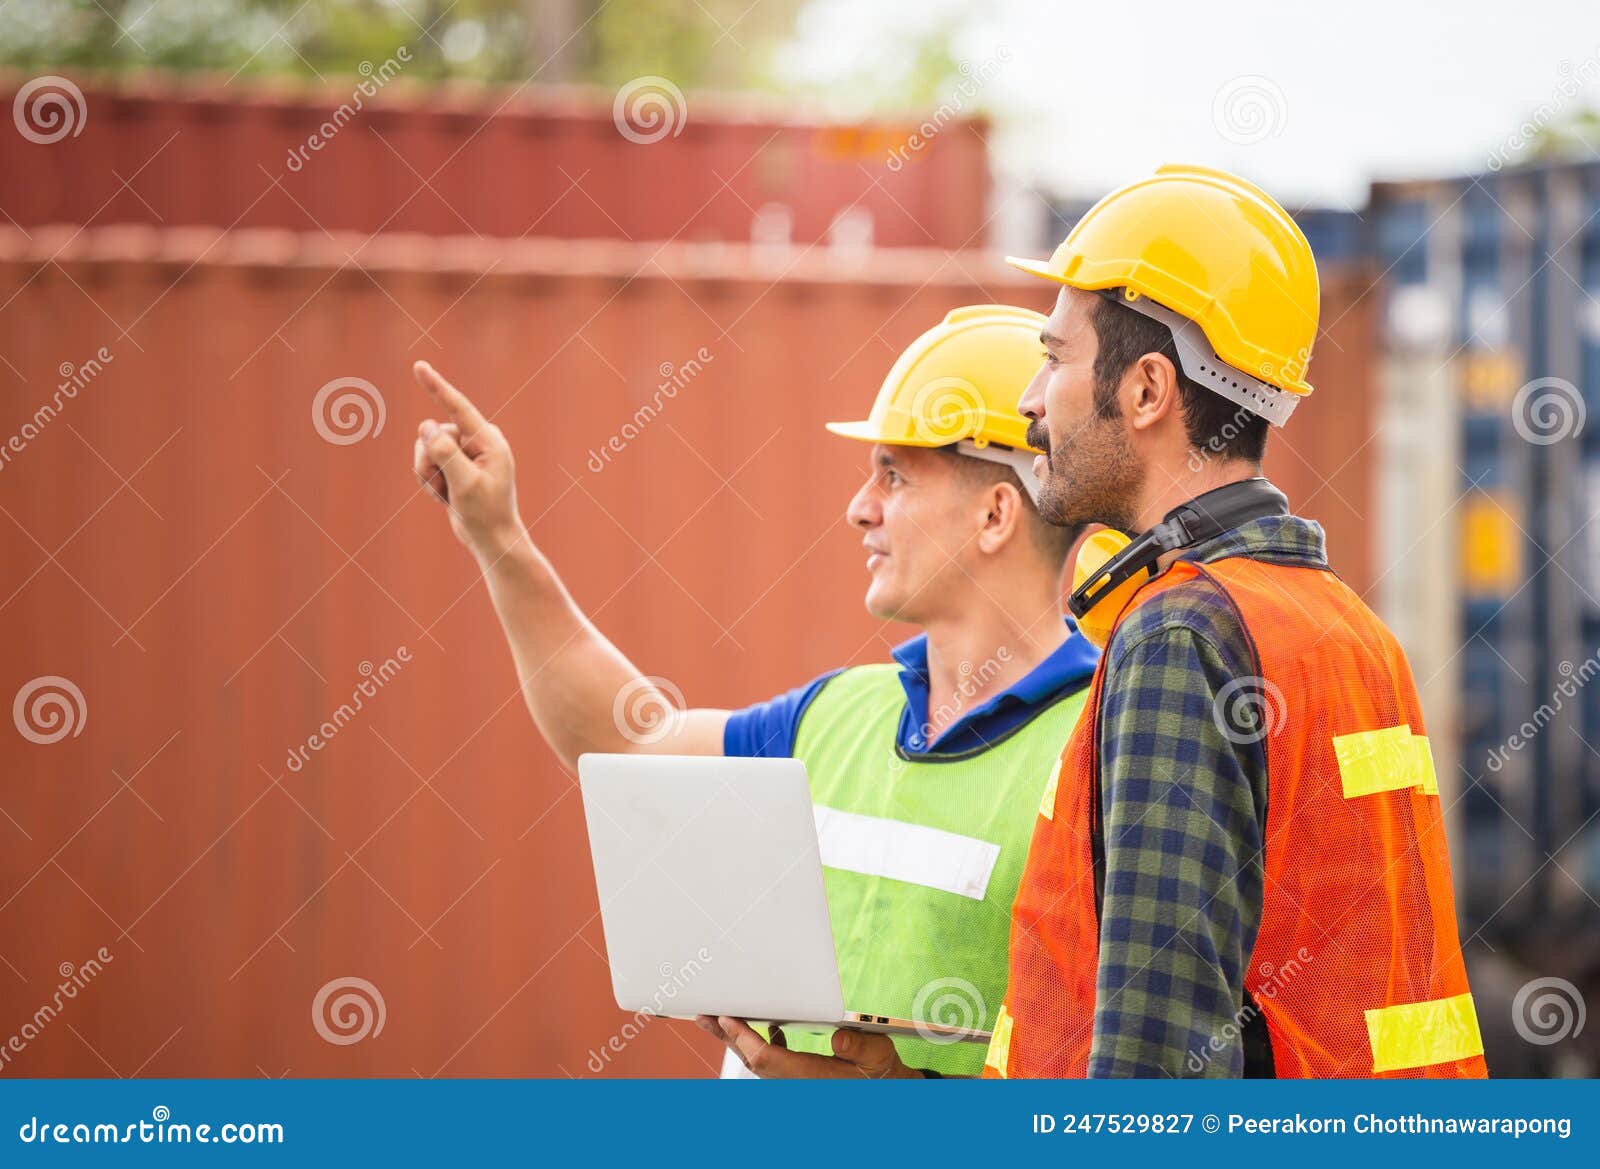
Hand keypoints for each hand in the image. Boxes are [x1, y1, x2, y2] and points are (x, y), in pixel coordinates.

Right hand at [412, 361, 523, 558]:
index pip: (458, 407)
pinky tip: (446, 496)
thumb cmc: (484, 514)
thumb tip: (426, 425)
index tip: (419, 366)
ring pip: (425, 448)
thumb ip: (445, 453)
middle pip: (434, 435)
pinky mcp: (456, 463)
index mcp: (490, 441)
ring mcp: (467, 452)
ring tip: (448, 495)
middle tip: (446, 489)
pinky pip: (427, 461)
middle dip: (429, 462)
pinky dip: (429, 481)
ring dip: (428, 475)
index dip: (437, 386)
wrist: (491, 539)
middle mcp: (479, 441)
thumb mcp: (464, 484)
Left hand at [695, 1016, 922, 1078]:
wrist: (885, 1089)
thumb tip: (839, 1039)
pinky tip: (764, 1026)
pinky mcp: (800, 1073)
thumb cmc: (881, 1073)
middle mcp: (797, 1080)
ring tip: (717, 1019)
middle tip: (705, 1015)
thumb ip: (860, 1047)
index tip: (727, 1018)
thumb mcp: (878, 1057)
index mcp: (811, 1076)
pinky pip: (772, 1058)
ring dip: (737, 1038)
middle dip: (728, 1037)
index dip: (744, 1039)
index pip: (767, 1059)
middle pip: (753, 1059)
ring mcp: (795, 1078)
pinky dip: (761, 1041)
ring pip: (758, 1059)